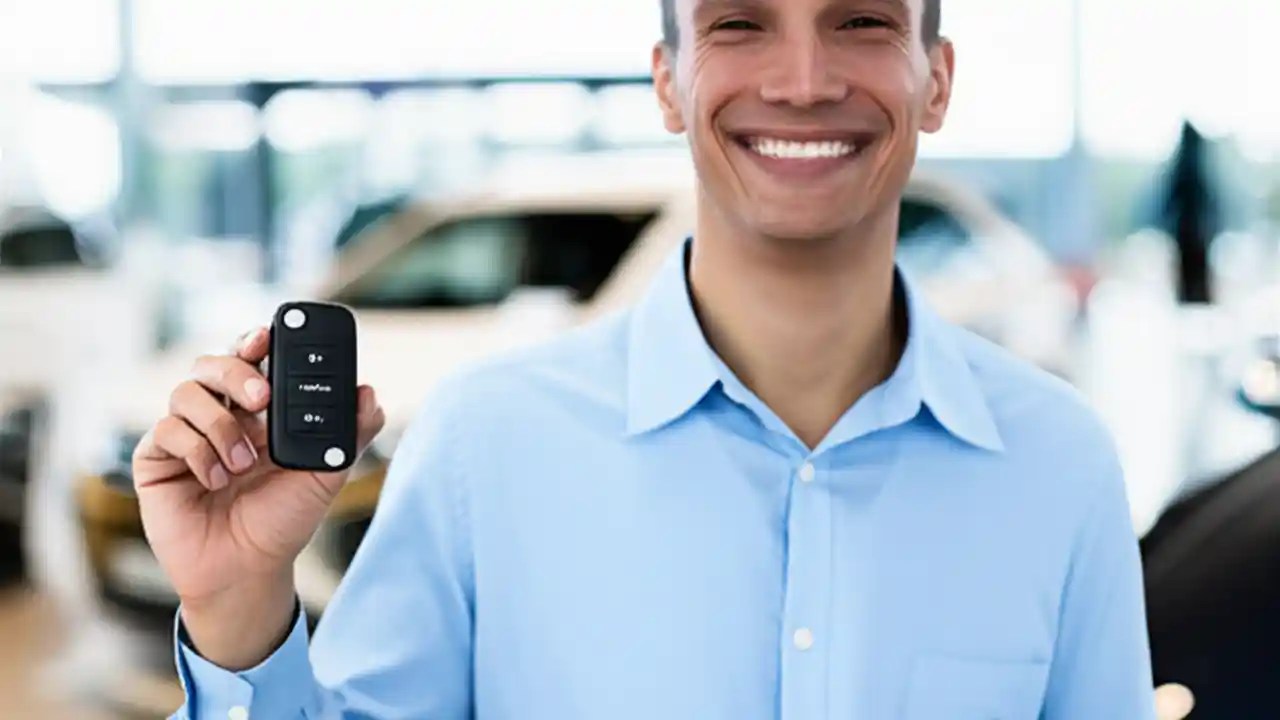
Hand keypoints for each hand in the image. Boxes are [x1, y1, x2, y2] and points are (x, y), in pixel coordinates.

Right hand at [132, 326, 384, 666]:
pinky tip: (215, 480)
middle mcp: (220, 414)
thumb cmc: (283, 520)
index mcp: (259, 411)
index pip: (251, 359)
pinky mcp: (157, 460)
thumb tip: (369, 393)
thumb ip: (350, 433)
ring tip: (243, 465)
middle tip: (260, 399)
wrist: (247, 570)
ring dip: (221, 425)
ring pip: (186, 392)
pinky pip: (165, 431)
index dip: (255, 341)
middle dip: (236, 370)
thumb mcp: (326, 475)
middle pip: (213, 362)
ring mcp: (186, 435)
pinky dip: (196, 451)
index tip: (269, 336)